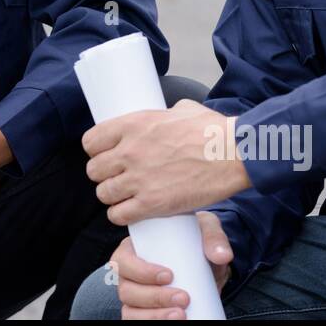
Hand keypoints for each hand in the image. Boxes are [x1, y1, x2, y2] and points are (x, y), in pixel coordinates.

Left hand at [83, 100, 250, 223]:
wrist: (235, 153)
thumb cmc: (213, 130)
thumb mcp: (181, 110)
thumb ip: (163, 115)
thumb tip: (164, 116)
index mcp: (133, 124)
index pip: (91, 141)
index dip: (96, 150)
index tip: (104, 155)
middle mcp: (130, 151)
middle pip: (94, 170)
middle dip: (103, 175)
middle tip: (117, 177)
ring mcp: (139, 178)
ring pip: (104, 194)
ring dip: (112, 197)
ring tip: (125, 196)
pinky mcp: (153, 203)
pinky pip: (119, 215)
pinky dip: (121, 216)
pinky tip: (131, 212)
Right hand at [111, 213, 232, 319]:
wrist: (205, 267)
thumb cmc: (194, 240)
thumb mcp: (204, 229)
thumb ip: (213, 237)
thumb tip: (222, 256)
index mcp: (132, 250)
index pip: (122, 260)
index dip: (140, 270)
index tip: (169, 275)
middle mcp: (128, 276)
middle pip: (127, 290)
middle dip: (155, 298)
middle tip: (184, 298)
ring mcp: (134, 298)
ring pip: (131, 312)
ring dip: (155, 316)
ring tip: (182, 315)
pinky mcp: (143, 313)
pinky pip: (136, 323)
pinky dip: (153, 324)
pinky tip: (174, 323)